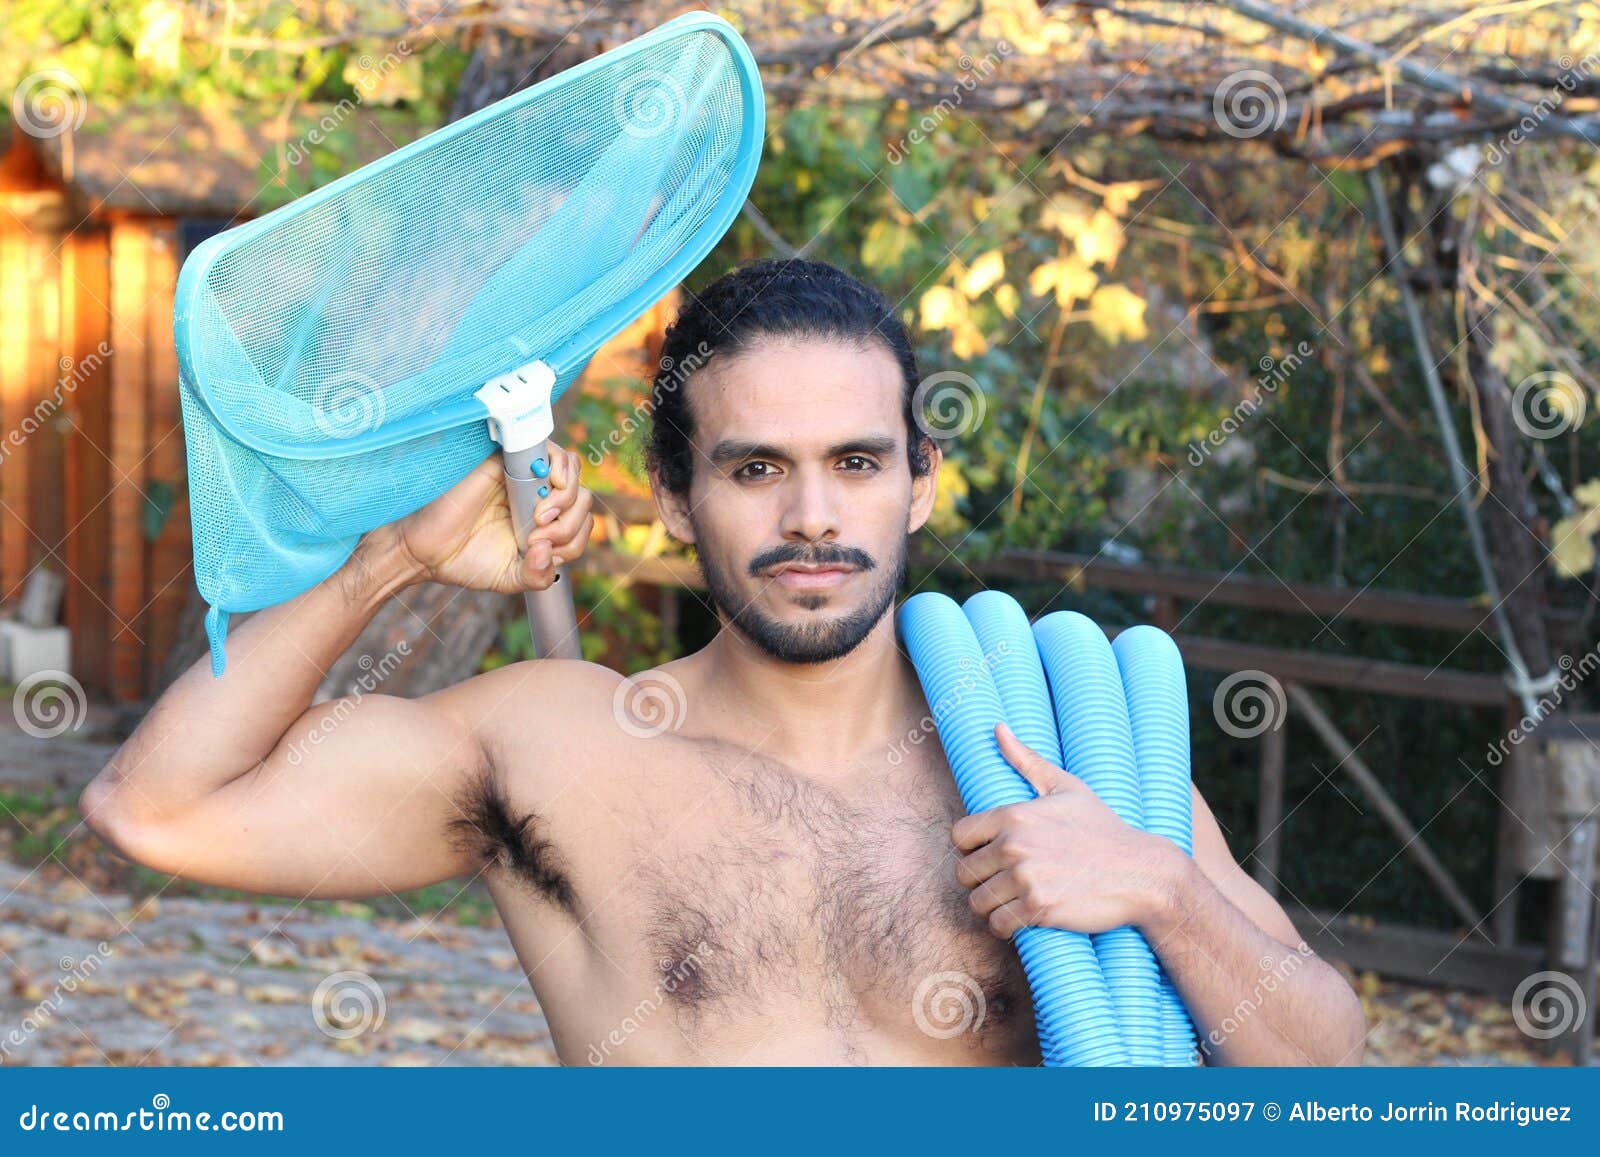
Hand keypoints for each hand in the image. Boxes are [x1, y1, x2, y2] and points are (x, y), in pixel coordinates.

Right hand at [364, 444, 594, 593]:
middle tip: (537, 536)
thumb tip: (549, 551)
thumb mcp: (511, 579)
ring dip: (567, 497)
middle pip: (582, 499)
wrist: (426, 550)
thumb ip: (538, 575)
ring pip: (572, 472)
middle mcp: (538, 500)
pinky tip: (548, 487)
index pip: (582, 525)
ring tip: (539, 517)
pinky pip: (549, 452)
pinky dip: (560, 468)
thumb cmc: (466, 562)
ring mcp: (526, 480)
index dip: (573, 539)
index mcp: (544, 527)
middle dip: (569, 523)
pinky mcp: (508, 462)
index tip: (540, 550)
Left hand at [952, 721, 1187, 939]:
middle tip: (1004, 882)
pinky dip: (1006, 926)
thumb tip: (997, 728)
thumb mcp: (1067, 788)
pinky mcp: (1038, 909)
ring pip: (977, 901)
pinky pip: (999, 925)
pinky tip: (1022, 918)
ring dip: (991, 905)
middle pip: (964, 872)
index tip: (990, 855)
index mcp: (1014, 815)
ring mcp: (1026, 879)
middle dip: (981, 880)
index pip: (959, 836)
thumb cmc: (1103, 829)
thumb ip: (1027, 760)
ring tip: (1012, 901)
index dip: (971, 848)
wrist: (1141, 873)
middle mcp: (1014, 846)